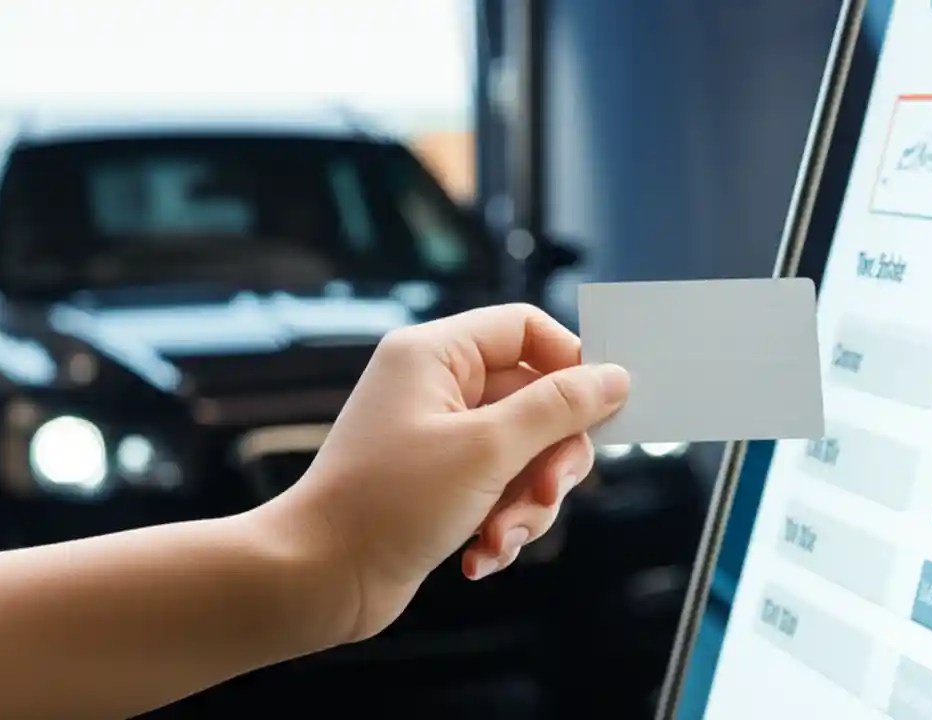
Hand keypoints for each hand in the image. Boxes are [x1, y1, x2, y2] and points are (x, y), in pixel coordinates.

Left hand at [260, 304, 629, 645]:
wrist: (318, 580)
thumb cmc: (388, 503)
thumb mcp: (487, 450)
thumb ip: (557, 409)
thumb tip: (613, 377)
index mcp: (435, 355)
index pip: (525, 329)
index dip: (571, 364)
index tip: (601, 410)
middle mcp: (436, 388)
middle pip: (536, 400)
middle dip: (550, 457)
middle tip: (548, 494)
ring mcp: (439, 438)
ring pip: (526, 454)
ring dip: (527, 503)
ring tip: (499, 538)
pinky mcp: (441, 485)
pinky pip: (501, 491)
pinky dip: (501, 525)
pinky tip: (479, 557)